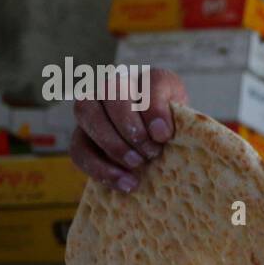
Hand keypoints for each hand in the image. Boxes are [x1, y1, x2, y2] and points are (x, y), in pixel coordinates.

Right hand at [69, 69, 187, 191]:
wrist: (159, 154)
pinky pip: (78, 148)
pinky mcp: (82, 136)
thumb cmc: (174, 138)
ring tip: (136, 166)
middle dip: (129, 126)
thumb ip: (177, 122)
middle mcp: (117, 86)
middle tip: (150, 153)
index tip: (164, 136)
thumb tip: (159, 132)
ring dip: (111, 142)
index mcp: (152, 81)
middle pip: (111, 91)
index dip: (155, 108)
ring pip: (86, 111)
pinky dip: (99, 167)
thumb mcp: (185, 128)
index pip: (154, 82)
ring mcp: (94, 108)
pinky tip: (124, 183)